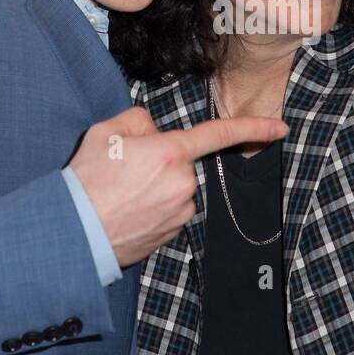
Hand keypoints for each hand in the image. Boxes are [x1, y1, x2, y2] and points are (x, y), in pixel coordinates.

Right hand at [70, 106, 287, 265]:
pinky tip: (127, 212)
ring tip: (120, 194)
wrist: (73, 233)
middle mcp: (183, 184)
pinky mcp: (172, 234)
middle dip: (160, 162)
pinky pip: (168, 211)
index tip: (280, 128)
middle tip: (123, 171)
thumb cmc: (86, 181)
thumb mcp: (105, 132)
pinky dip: (152, 208)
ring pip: (175, 188)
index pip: (221, 134)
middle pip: (181, 162)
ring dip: (155, 187)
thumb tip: (153, 132)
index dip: (254, 128)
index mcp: (171, 153)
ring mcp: (180, 212)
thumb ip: (138, 120)